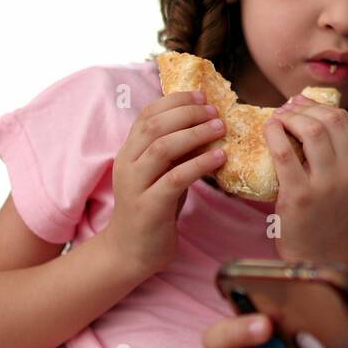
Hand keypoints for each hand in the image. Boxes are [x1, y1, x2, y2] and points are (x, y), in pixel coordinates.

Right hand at [101, 91, 226, 279]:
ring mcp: (135, 185)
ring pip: (162, 148)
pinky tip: (219, 158)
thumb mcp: (163, 173)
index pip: (147, 114)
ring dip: (195, 134)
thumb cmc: (154, 209)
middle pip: (154, 126)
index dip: (175, 101)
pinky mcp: (148, 207)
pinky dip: (199, 165)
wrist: (131, 252)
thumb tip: (207, 124)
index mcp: (129, 151)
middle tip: (215, 111)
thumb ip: (177, 151)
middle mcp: (127, 164)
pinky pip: (175, 179)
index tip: (201, 95)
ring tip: (220, 128)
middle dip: (187, 113)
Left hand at [263, 94, 347, 267]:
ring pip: (311, 129)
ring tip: (276, 121)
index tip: (299, 106)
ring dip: (288, 117)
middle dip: (302, 108)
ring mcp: (326, 184)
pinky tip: (268, 131)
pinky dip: (274, 134)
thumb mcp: (344, 183)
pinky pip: (285, 153)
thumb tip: (307, 115)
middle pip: (328, 119)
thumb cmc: (326, 216)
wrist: (320, 257)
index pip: (343, 119)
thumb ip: (335, 154)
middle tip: (285, 111)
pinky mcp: (300, 195)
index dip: (318, 106)